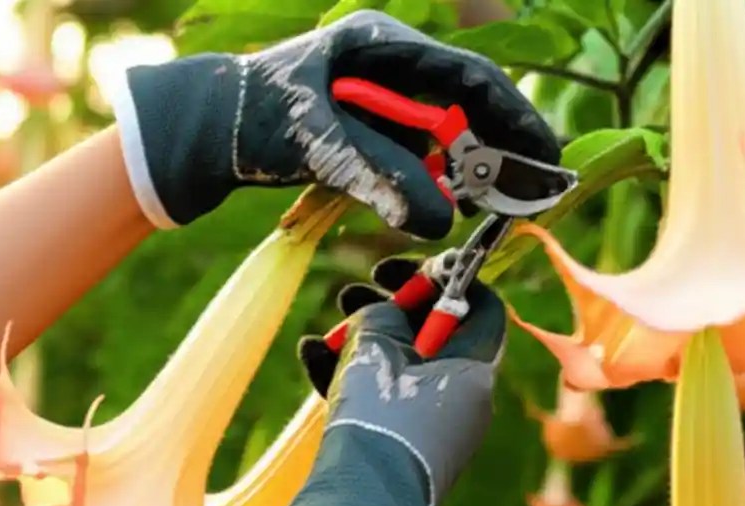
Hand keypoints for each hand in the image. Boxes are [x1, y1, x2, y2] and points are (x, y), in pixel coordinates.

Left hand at [115, 10, 559, 237]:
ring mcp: (381, 95)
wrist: (199, 131)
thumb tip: (442, 225)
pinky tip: (457, 205)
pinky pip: (421, 152)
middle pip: (467, 102)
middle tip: (535, 191)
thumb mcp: (320, 147)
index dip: (514, 117)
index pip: (469, 75)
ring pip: (448, 131)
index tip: (545, 157)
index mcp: (380, 42)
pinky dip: (442, 179)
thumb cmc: (250, 119)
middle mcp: (389, 63)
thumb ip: (382, 180)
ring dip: (474, 168)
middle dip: (502, 147)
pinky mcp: (371, 126)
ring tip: (500, 206)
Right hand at [268, 258, 504, 505]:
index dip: (447, 279)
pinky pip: (388, 400)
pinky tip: (314, 357)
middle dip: (394, 308)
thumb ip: (383, 315)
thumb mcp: (377, 347)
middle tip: (358, 294)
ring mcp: (439, 427)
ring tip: (331, 326)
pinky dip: (357, 377)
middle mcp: (467, 399)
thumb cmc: (381, 419)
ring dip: (368, 339)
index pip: (481, 307)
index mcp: (477, 370)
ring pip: (406, 367)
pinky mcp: (408, 448)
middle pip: (438, 336)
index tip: (407, 270)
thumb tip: (383, 311)